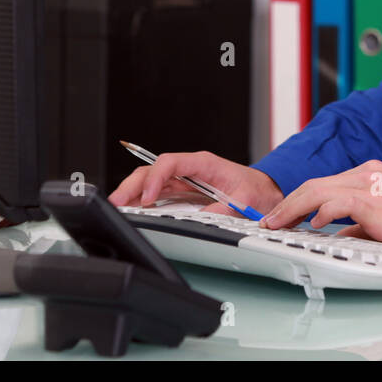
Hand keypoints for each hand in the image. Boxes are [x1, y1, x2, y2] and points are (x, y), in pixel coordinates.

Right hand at [108, 150, 282, 218]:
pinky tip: (132, 210)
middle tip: (117, 202)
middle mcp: (190, 169)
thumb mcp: (245, 201)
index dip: (155, 178)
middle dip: (133, 184)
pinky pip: (156, 192)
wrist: (264, 192)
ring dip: (132, 192)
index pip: (171, 162)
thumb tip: (203, 219)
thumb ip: (223, 210)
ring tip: (118, 207)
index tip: (147, 198)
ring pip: (150, 180)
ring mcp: (184, 179)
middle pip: (153, 169)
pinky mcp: (182, 191)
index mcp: (205, 163)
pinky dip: (141, 200)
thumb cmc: (256, 190)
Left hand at [260, 160, 381, 250]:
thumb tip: (340, 235)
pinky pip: (335, 203)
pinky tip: (310, 225)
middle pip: (314, 184)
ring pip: (317, 190)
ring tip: (276, 224)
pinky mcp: (372, 200)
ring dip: (292, 208)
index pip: (325, 185)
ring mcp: (368, 184)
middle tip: (270, 221)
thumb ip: (361, 223)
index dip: (300, 201)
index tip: (286, 215)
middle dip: (288, 203)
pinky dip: (318, 213)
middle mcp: (365, 174)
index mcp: (369, 175)